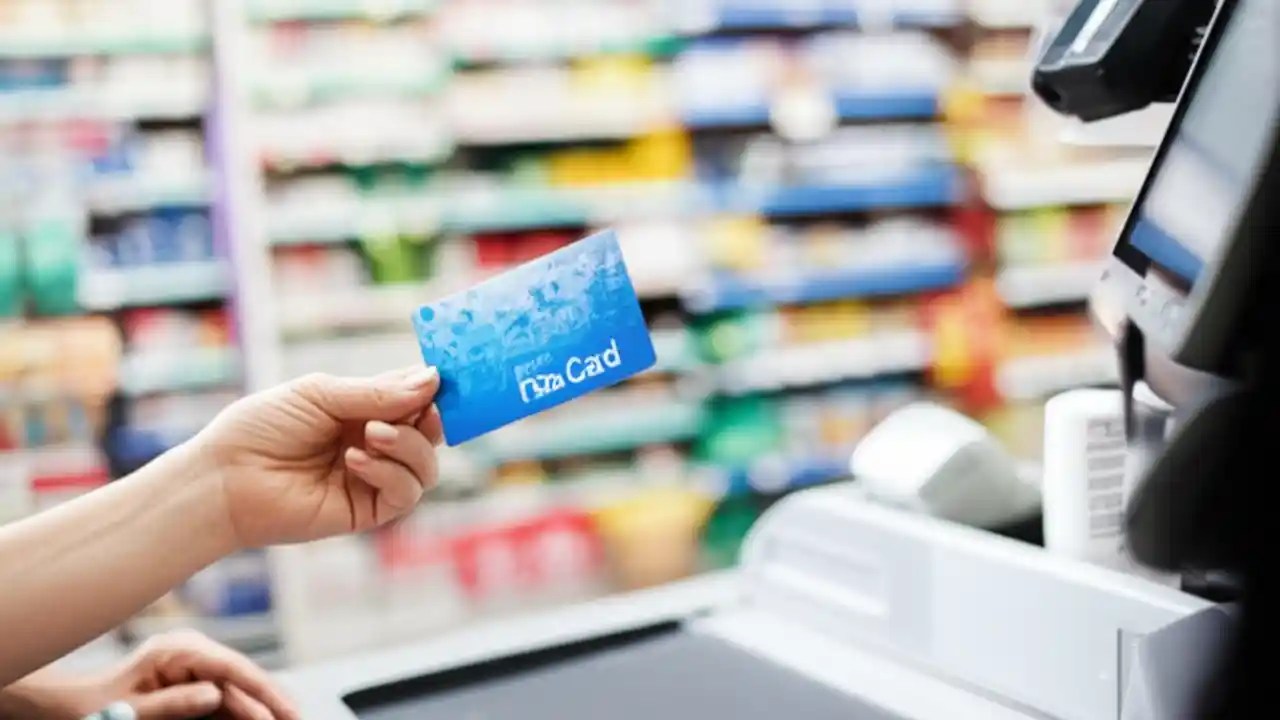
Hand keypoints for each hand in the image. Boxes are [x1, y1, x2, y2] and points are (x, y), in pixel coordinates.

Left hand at [3, 631, 296, 719]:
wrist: (67, 708)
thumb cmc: (91, 707)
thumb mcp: (128, 710)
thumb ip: (173, 704)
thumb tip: (217, 695)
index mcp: (177, 650)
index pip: (231, 667)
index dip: (263, 690)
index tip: (286, 711)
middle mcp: (192, 654)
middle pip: (242, 679)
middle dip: (268, 702)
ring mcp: (195, 670)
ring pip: (238, 693)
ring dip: (258, 711)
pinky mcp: (194, 687)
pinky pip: (225, 702)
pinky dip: (242, 714)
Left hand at [192, 366, 442, 548]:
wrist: (225, 478)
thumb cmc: (262, 428)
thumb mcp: (321, 395)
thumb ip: (378, 392)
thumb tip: (433, 380)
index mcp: (363, 410)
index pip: (414, 397)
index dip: (432, 388)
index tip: (444, 378)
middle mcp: (374, 443)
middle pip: (429, 432)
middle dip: (428, 418)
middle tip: (415, 409)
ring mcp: (372, 479)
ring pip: (425, 465)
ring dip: (408, 445)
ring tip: (370, 435)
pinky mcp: (366, 511)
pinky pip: (404, 494)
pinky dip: (389, 473)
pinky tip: (356, 460)